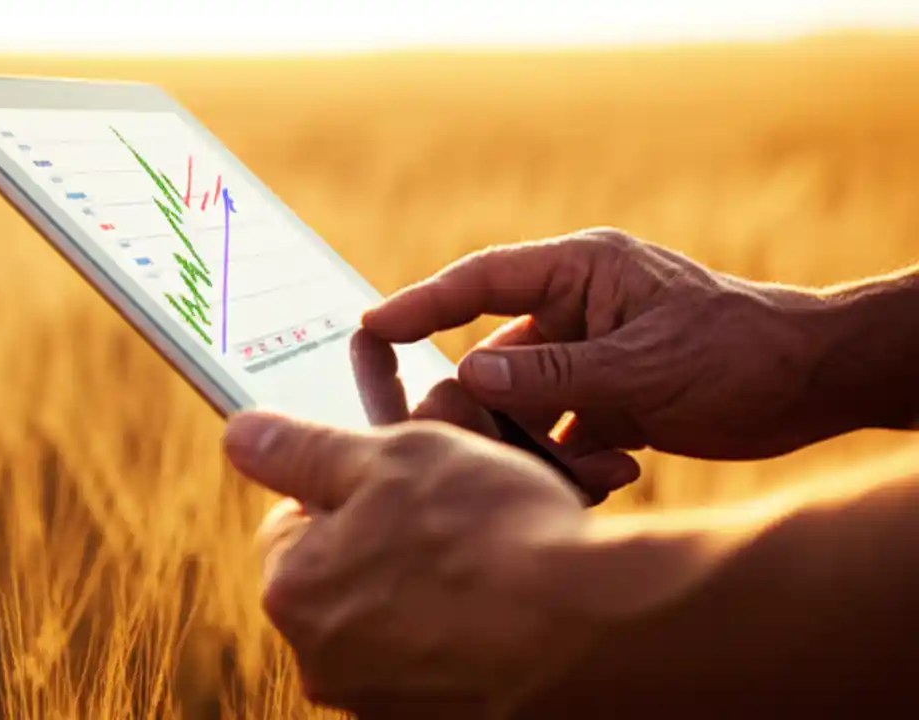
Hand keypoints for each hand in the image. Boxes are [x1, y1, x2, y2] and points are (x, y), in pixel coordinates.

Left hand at [224, 411, 612, 715]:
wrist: (599, 633)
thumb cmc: (491, 532)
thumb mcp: (391, 459)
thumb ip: (302, 450)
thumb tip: (238, 436)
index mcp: (293, 590)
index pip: (291, 523)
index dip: (346, 489)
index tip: (400, 480)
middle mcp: (322, 661)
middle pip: (341, 575)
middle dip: (387, 538)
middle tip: (454, 511)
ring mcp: (381, 704)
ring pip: (392, 619)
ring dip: (427, 585)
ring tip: (492, 556)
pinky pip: (437, 664)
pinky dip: (462, 635)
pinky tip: (508, 607)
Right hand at [363, 227, 850, 459]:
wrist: (815, 387)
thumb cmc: (739, 353)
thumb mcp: (642, 366)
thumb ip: (552, 375)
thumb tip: (467, 378)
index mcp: (582, 271)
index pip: (482, 280)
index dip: (422, 303)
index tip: (370, 327)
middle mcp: (578, 310)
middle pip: (498, 356)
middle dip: (490, 405)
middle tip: (470, 444)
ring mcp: (591, 357)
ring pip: (526, 404)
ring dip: (535, 442)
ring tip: (575, 468)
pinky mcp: (608, 400)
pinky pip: (559, 431)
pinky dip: (568, 460)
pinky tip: (605, 476)